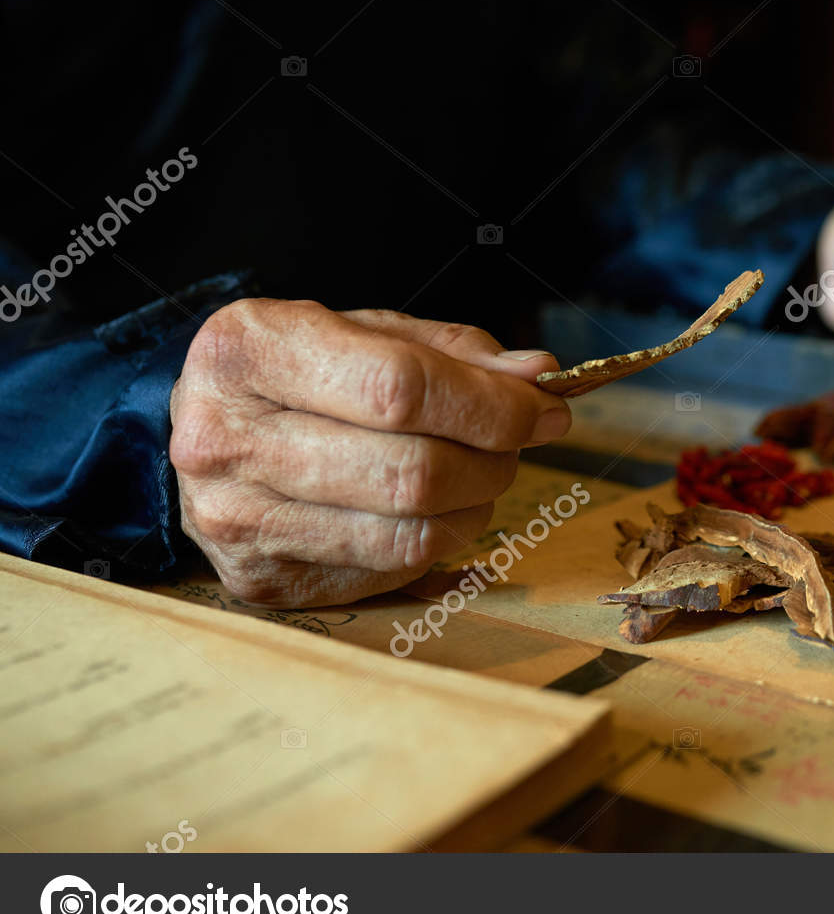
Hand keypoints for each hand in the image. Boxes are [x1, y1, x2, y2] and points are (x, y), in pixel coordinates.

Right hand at [168, 299, 570, 607]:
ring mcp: (234, 519)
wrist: (209, 430)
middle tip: (514, 445)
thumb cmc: (302, 374)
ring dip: (474, 506)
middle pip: (410, 472)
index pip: (399, 389)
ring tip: (475, 475)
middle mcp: (224, 439)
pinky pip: (390, 570)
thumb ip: (454, 352)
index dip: (490, 405)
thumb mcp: (368, 332)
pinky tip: (426, 510)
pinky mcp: (260, 581)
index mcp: (248, 350)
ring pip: (409, 534)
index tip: (543, 408)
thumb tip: (538, 379)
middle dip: (493, 460)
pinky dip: (434, 542)